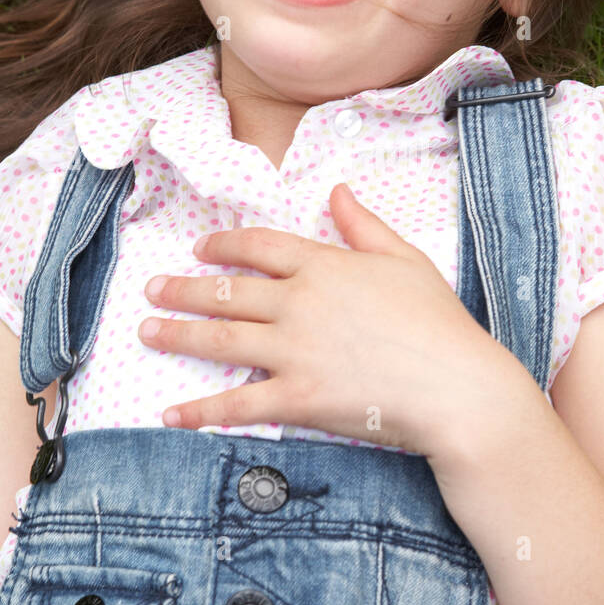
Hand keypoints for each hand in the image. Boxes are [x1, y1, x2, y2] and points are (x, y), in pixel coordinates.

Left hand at [137, 182, 522, 461]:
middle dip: (183, 289)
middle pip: (227, 291)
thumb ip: (363, 225)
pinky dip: (200, 412)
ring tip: (145, 332)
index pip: (259, 247)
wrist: (457, 387)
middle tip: (152, 288)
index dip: (224, 245)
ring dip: (177, 335)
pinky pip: (237, 405)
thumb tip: (337, 190)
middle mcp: (300, 303)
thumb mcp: (406, 259)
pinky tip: (170, 414)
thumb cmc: (440, 323)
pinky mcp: (297, 398)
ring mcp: (294, 351)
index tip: (200, 248)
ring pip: (220, 339)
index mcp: (325, 265)